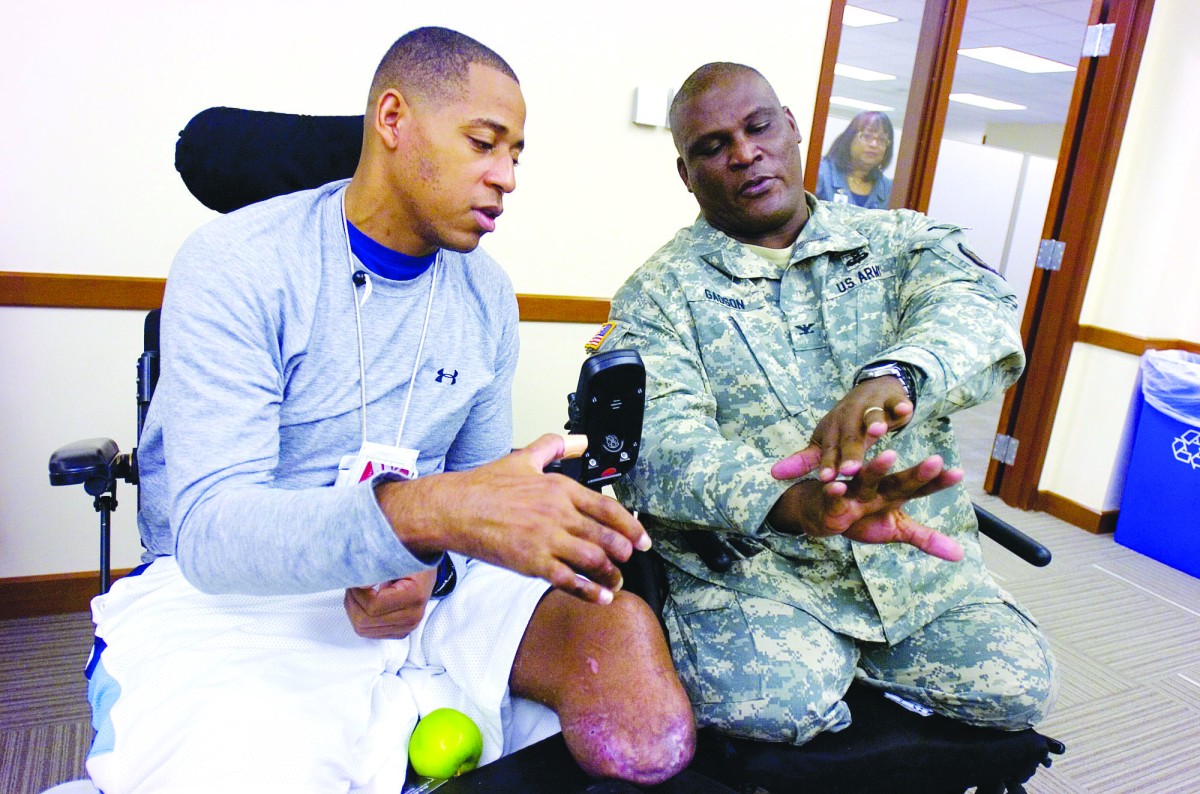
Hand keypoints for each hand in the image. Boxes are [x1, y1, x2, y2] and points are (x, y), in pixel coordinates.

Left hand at [344, 569, 438, 639]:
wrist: (425, 571)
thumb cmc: (413, 562)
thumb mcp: (396, 559)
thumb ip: (377, 568)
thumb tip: (359, 584)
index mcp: (414, 596)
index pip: (373, 605)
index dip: (357, 593)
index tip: (356, 580)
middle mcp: (412, 617)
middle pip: (365, 620)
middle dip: (352, 601)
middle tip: (353, 585)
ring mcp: (406, 627)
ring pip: (363, 629)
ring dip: (353, 610)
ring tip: (356, 593)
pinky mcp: (399, 632)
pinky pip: (368, 633)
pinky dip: (359, 618)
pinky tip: (362, 603)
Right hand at [376, 434, 650, 605]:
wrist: (452, 508)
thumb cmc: (484, 486)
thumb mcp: (523, 459)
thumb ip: (554, 446)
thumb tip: (580, 439)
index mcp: (560, 488)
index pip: (608, 508)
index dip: (631, 526)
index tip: (642, 539)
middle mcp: (558, 513)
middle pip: (606, 536)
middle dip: (625, 553)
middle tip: (631, 561)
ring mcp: (546, 539)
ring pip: (593, 560)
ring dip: (611, 574)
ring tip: (616, 582)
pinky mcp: (532, 562)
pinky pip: (569, 580)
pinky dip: (589, 591)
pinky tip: (599, 597)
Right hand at [768, 449, 964, 560]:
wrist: (821, 512)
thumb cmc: (863, 517)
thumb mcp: (896, 529)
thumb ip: (926, 538)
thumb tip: (960, 554)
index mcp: (894, 494)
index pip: (921, 488)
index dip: (938, 482)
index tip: (959, 474)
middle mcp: (877, 489)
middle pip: (899, 481)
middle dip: (916, 473)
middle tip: (935, 460)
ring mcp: (854, 493)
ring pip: (866, 480)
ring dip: (876, 469)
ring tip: (889, 455)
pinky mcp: (831, 501)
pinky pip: (833, 497)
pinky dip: (833, 491)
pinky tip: (836, 486)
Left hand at [771, 376, 913, 482]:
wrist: (871, 392)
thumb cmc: (845, 425)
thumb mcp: (825, 442)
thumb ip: (805, 461)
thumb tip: (773, 474)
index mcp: (832, 431)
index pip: (829, 451)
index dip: (828, 465)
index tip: (826, 480)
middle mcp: (849, 418)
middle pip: (850, 437)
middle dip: (851, 452)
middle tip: (850, 470)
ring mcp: (870, 407)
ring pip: (871, 416)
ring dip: (873, 422)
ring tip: (877, 431)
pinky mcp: (892, 401)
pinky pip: (897, 403)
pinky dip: (900, 406)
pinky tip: (905, 410)